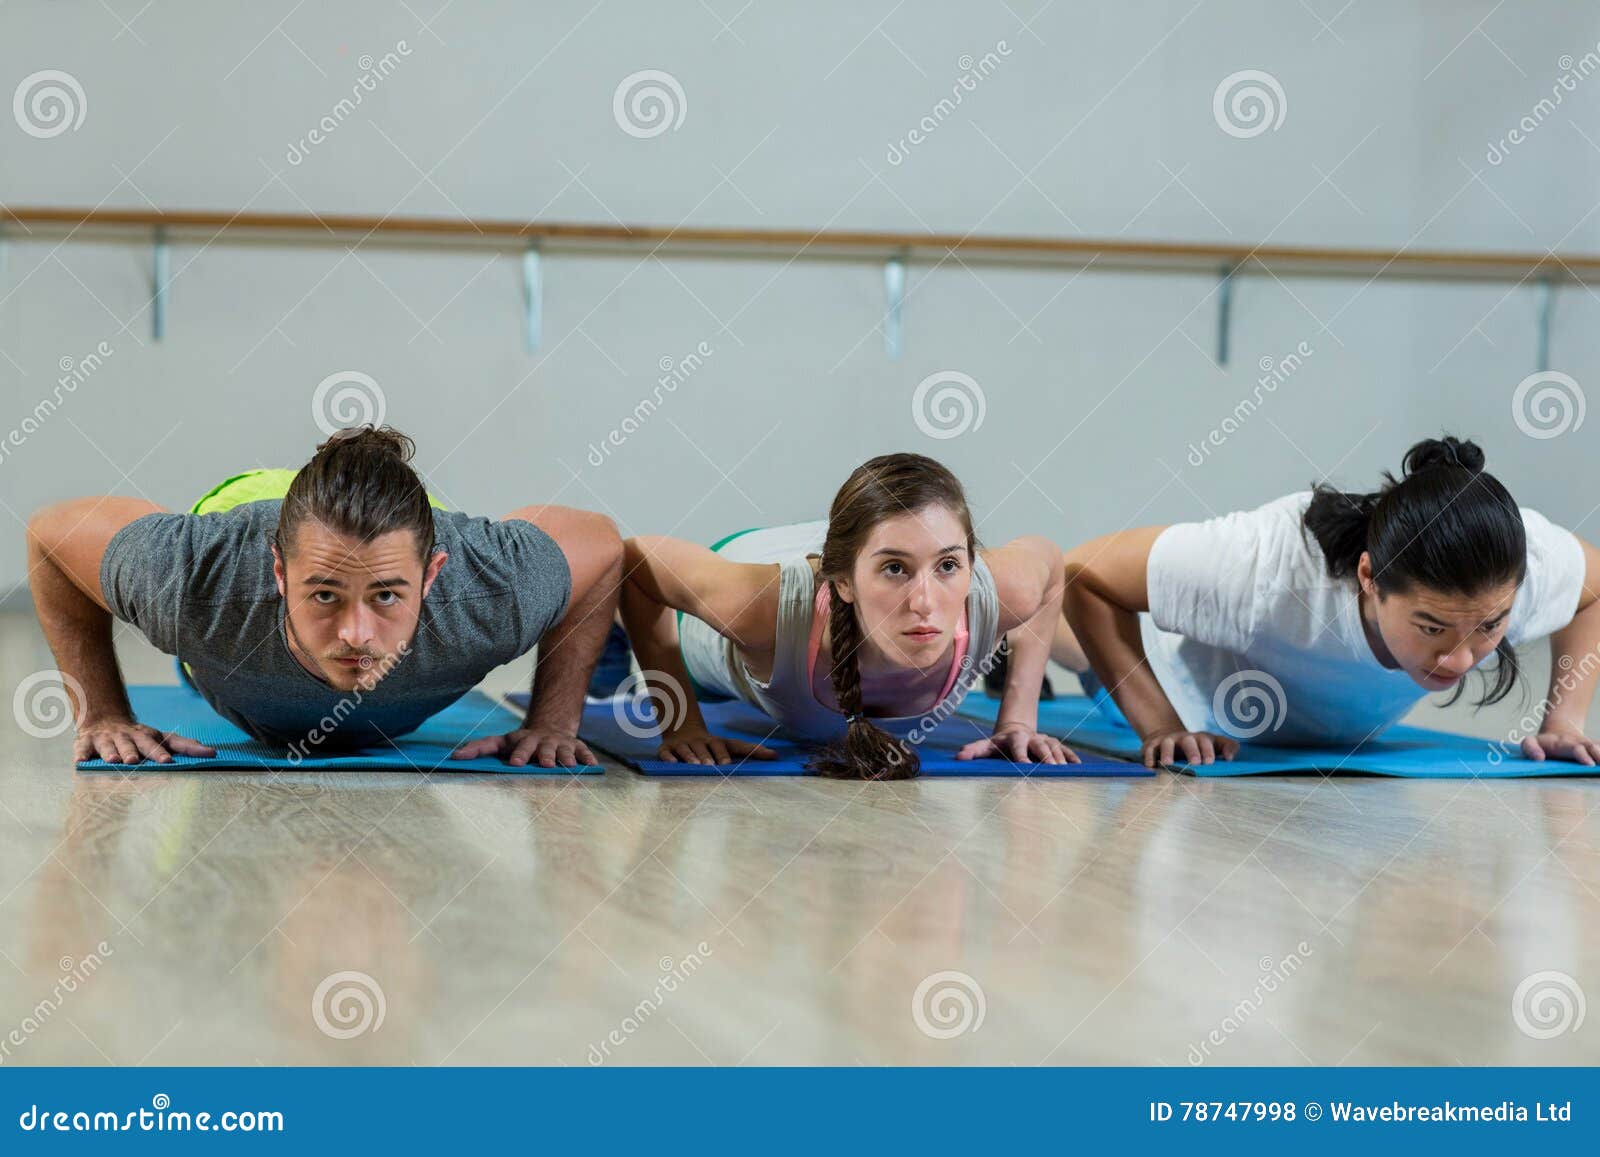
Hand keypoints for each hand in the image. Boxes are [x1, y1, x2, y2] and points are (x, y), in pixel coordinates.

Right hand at [75, 717, 216, 764]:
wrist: (104, 719)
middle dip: (135, 751)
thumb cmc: (138, 736)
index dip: (162, 752)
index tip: (168, 762)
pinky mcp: (86, 741)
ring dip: (112, 752)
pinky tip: (80, 762)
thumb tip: (212, 752)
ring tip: (115, 760)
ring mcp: (107, 738)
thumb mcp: (161, 737)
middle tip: (135, 761)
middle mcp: (128, 736)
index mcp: (147, 736)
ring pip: (110, 745)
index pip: (158, 743)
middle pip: (133, 744)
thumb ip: (185, 745)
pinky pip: (82, 748)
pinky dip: (81, 753)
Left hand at [451, 727, 595, 767]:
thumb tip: (453, 757)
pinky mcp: (575, 746)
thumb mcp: (500, 742)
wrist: (551, 727)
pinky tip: (591, 765)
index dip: (518, 754)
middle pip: (542, 747)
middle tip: (545, 764)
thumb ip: (479, 748)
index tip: (515, 764)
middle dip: (543, 755)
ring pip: (564, 749)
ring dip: (566, 757)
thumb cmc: (521, 742)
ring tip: (569, 766)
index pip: (518, 746)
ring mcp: (559, 743)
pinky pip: (583, 751)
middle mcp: (541, 741)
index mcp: (522, 740)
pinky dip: (586, 758)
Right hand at [657, 727, 776, 764]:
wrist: (682, 728)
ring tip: (696, 766)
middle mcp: (701, 742)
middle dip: (710, 755)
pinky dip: (668, 757)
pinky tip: (671, 764)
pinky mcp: (667, 748)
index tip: (729, 763)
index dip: (728, 753)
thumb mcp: (730, 745)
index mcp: (717, 742)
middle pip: (706, 747)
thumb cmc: (712, 744)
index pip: (726, 745)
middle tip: (713, 766)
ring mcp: (684, 745)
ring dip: (691, 757)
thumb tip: (777, 755)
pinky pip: (667, 752)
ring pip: (688, 749)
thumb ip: (751, 750)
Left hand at [958, 723, 1079, 763]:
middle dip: (1046, 756)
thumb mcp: (985, 745)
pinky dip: (1071, 757)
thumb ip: (973, 750)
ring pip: (1055, 747)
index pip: (1018, 746)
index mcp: (1014, 738)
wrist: (1015, 731)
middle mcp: (1032, 737)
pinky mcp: (1054, 743)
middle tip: (1052, 769)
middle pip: (1040, 745)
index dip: (1021, 755)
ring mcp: (1044, 739)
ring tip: (1064, 771)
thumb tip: (959, 756)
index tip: (1024, 766)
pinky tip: (1077, 767)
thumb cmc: (998, 744)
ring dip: (1060, 758)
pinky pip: (1065, 749)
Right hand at [1140, 728, 1237, 768]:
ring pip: (1167, 743)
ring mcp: (1169, 740)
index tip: (1210, 762)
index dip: (1209, 750)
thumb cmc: (1197, 747)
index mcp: (1201, 739)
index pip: (1207, 741)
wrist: (1170, 737)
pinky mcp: (1154, 745)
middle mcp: (1185, 738)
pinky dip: (1149, 756)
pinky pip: (1150, 749)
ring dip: (1168, 752)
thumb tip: (1230, 757)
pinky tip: (1150, 765)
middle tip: (1195, 763)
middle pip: (1188, 741)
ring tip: (1168, 764)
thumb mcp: (1214, 744)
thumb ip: (1228, 747)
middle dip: (1192, 751)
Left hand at [1520, 729, 1599, 765]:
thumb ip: (1530, 748)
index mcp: (1563, 744)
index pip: (1573, 748)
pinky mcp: (1595, 751)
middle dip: (1598, 754)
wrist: (1559, 732)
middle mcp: (1579, 744)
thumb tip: (1538, 758)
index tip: (1588, 763)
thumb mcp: (1530, 742)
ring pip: (1599, 748)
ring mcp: (1589, 747)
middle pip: (1591, 747)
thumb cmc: (1543, 744)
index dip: (1581, 755)